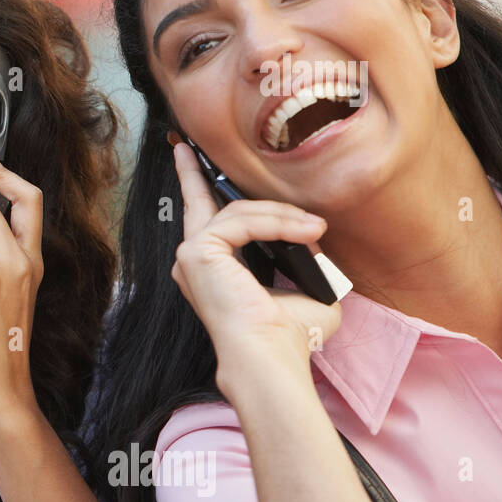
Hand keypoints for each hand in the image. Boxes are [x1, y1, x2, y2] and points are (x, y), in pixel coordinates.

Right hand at [170, 139, 340, 379]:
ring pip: (238, 210)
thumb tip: (312, 234)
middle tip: (185, 146)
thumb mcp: (307, 289)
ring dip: (283, 215)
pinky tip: (304, 230)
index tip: (201, 168)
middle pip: (197, 203)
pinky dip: (276, 223)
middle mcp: (194, 261)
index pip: (212, 223)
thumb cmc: (287, 336)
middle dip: (193, 172)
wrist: (270, 355)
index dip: (209, 193)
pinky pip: (240, 220)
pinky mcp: (198, 252)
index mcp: (213, 271)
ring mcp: (191, 255)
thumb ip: (306, 260)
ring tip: (316, 227)